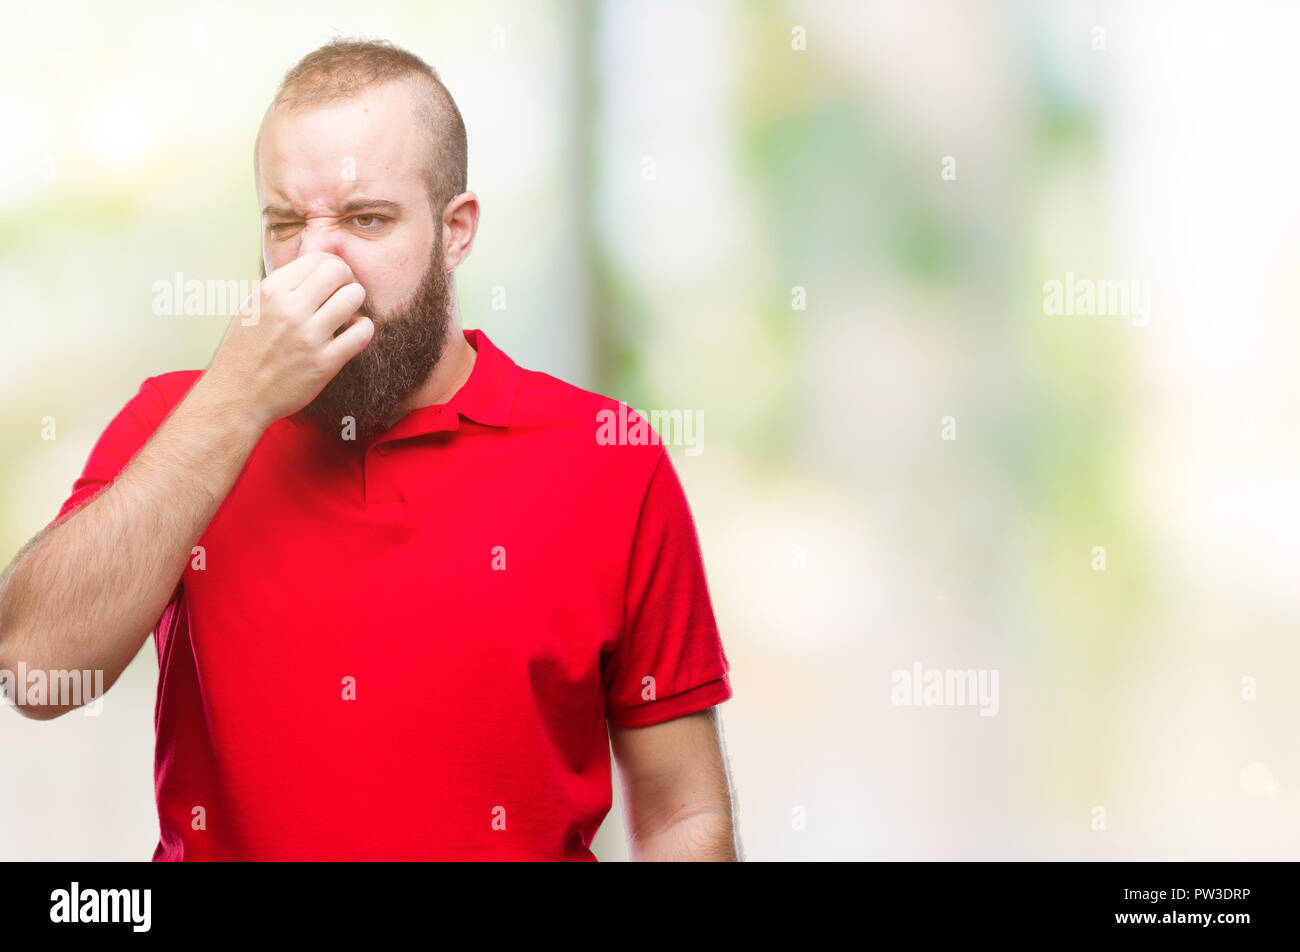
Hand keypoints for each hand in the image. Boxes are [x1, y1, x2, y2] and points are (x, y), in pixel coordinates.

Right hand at [206, 252, 373, 428]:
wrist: (237, 396)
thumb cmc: (244, 351)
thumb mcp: (253, 307)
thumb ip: (282, 287)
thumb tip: (314, 268)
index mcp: (271, 291)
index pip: (317, 259)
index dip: (331, 267)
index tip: (332, 281)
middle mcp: (290, 309)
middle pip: (338, 271)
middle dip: (347, 280)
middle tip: (343, 295)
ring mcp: (309, 336)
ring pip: (354, 297)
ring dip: (356, 303)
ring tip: (346, 315)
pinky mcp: (325, 363)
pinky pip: (362, 333)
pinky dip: (364, 329)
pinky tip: (353, 332)